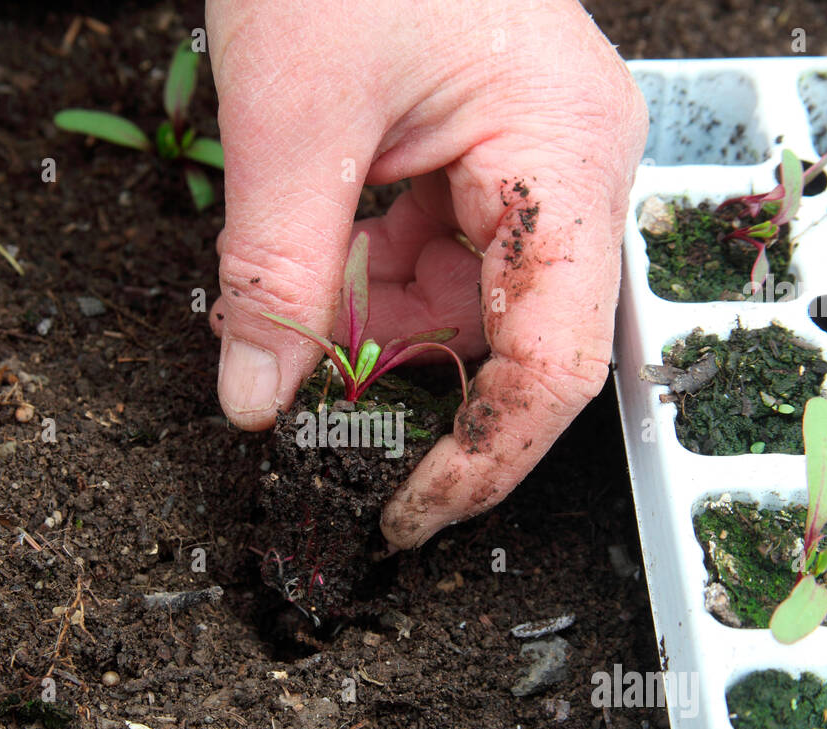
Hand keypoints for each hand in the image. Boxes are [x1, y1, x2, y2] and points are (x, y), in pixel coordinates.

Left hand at [205, 0, 645, 548]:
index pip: (554, 360)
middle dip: (410, 382)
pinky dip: (366, 282)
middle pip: (514, 342)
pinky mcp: (480, 159)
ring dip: (373, 328)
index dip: (485, 459)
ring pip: (464, 308)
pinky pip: (434, 260)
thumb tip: (258, 403)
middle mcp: (569, 168)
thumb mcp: (290, 115)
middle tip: (324, 421)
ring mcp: (528, 165)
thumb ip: (272, 274)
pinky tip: (317, 263)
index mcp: (564, 154)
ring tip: (300, 302)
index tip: (411, 515)